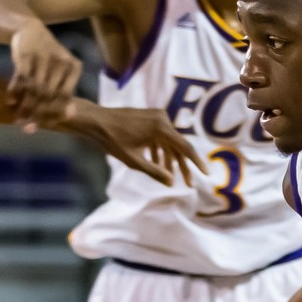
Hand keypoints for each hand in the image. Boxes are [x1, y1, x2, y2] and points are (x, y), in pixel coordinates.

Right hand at [7, 21, 84, 128]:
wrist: (31, 30)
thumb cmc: (49, 56)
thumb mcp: (62, 71)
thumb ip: (66, 91)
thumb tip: (70, 115)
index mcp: (73, 67)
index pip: (64, 97)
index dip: (54, 113)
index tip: (45, 125)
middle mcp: (60, 62)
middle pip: (48, 96)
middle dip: (37, 114)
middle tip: (28, 128)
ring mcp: (42, 58)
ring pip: (34, 90)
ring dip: (25, 107)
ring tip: (18, 119)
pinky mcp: (25, 55)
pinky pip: (20, 79)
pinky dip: (15, 91)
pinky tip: (10, 102)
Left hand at [57, 103, 202, 186]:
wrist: (96, 120)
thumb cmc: (112, 140)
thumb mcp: (133, 161)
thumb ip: (154, 172)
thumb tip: (170, 183)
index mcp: (161, 128)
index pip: (185, 148)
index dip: (197, 163)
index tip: (206, 174)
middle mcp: (162, 119)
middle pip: (178, 147)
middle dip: (182, 167)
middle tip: (188, 185)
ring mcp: (156, 117)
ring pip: (169, 143)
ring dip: (169, 160)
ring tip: (170, 177)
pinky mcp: (150, 118)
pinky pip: (161, 137)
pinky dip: (160, 150)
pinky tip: (157, 164)